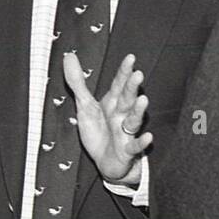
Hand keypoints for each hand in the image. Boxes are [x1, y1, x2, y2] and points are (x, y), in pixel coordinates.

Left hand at [62, 52, 151, 185]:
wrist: (107, 162)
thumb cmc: (99, 132)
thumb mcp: (85, 106)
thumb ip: (78, 82)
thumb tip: (69, 56)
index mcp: (112, 103)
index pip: (119, 84)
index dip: (124, 71)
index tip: (130, 58)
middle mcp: (121, 115)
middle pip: (127, 99)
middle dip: (132, 87)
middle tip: (138, 74)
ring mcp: (126, 132)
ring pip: (133, 120)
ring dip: (138, 111)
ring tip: (143, 100)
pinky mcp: (127, 151)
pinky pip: (135, 147)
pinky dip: (141, 143)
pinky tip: (148, 137)